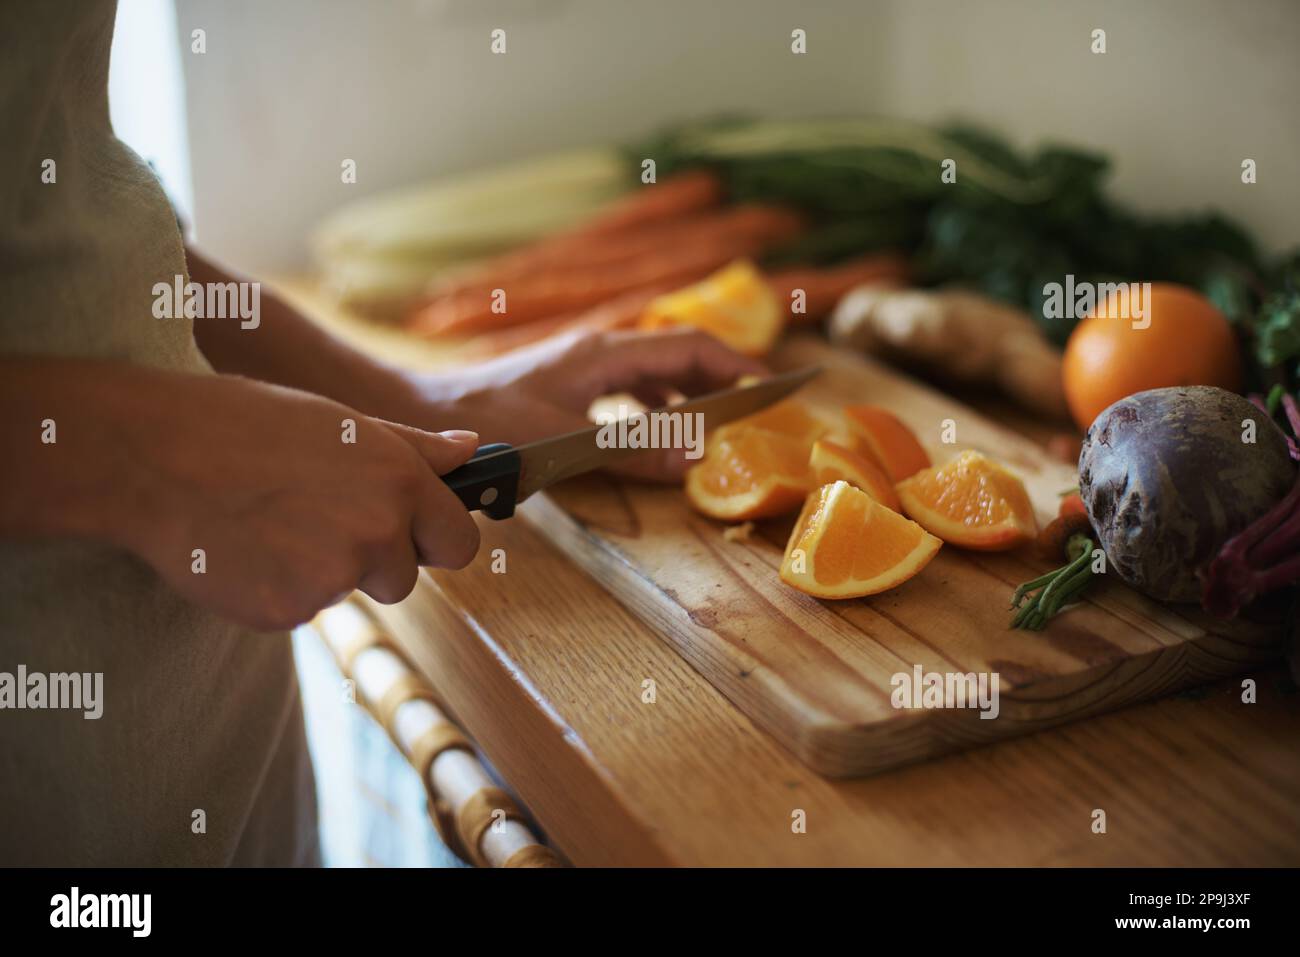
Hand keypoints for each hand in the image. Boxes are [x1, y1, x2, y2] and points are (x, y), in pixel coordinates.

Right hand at [123, 374, 480, 630]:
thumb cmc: (248, 426)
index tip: (413, 534)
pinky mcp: (288, 610)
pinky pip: (300, 610)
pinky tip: (245, 548)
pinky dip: (277, 590)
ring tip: (272, 522)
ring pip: (349, 592)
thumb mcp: (342, 421)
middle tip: (316, 518)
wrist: (156, 456)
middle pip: (406, 577)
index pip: (461, 543)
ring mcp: (334, 575)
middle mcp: (379, 531)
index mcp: (400, 480)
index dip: (436, 540)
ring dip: (322, 572)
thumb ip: (415, 449)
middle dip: (375, 560)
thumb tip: (473, 451)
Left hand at [417, 328, 767, 480]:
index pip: (691, 345)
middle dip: (720, 380)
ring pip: (655, 371)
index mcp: (606, 352)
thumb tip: (698, 457)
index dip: (737, 365)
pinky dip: (656, 407)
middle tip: (753, 414)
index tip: (772, 389)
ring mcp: (583, 365)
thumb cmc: (487, 425)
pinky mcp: (569, 384)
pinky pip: (629, 389)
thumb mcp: (565, 442)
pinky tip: (660, 433)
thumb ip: (633, 451)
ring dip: (689, 395)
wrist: (427, 415)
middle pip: (679, 353)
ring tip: (716, 426)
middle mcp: (600, 350)